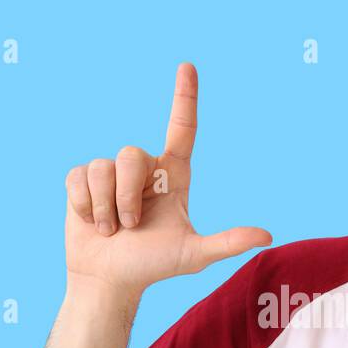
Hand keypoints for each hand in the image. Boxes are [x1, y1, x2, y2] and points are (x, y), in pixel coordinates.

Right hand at [63, 62, 271, 295]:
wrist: (111, 280)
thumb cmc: (153, 266)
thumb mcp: (193, 255)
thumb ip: (227, 243)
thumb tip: (267, 238)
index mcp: (173, 175)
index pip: (182, 129)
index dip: (185, 97)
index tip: (187, 66)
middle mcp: (144, 168)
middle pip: (131, 154)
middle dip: (127, 197)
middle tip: (131, 226)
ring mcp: (111, 172)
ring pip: (103, 167)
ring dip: (106, 207)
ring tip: (111, 229)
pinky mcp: (82, 180)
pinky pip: (79, 177)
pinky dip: (84, 205)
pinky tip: (90, 221)